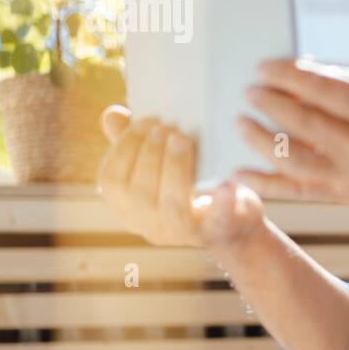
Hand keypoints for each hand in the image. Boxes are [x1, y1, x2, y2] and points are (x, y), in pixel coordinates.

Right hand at [96, 105, 266, 249]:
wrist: (236, 220)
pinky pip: (217, 221)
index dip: (124, 148)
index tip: (144, 122)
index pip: (112, 181)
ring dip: (174, 169)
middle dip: (150, 155)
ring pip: (171, 208)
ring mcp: (183, 234)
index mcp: (128, 208)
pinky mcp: (217, 233)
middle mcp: (150, 226)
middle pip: (138, 195)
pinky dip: (221, 203)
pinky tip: (225, 186)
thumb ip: (136, 143)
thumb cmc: (194, 185)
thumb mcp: (162, 164)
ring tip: (182, 140)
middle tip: (166, 127)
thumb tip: (113, 114)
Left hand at [232, 58, 348, 217]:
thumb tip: (301, 70)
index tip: (263, 68)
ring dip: (258, 138)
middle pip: (300, 120)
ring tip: (242, 122)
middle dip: (267, 102)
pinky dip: (263, 183)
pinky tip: (239, 173)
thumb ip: (348, 79)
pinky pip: (295, 191)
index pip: (320, 87)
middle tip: (250, 92)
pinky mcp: (342, 196)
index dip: (285, 75)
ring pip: (290, 157)